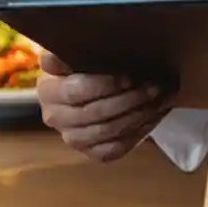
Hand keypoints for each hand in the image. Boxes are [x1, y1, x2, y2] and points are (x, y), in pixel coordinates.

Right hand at [38, 53, 174, 161]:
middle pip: (96, 112)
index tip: (130, 77)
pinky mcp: (90, 152)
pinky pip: (115, 149)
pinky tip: (152, 117)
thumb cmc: (83, 66)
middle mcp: (55, 118)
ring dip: (137, 115)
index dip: (105, 85)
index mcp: (49, 90)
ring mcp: (73, 138)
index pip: (76, 90)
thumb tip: (56, 57)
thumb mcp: (74, 53)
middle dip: (129, 99)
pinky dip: (137, 133)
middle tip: (154, 87)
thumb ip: (67, 54)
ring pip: (108, 131)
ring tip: (158, 100)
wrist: (88, 90)